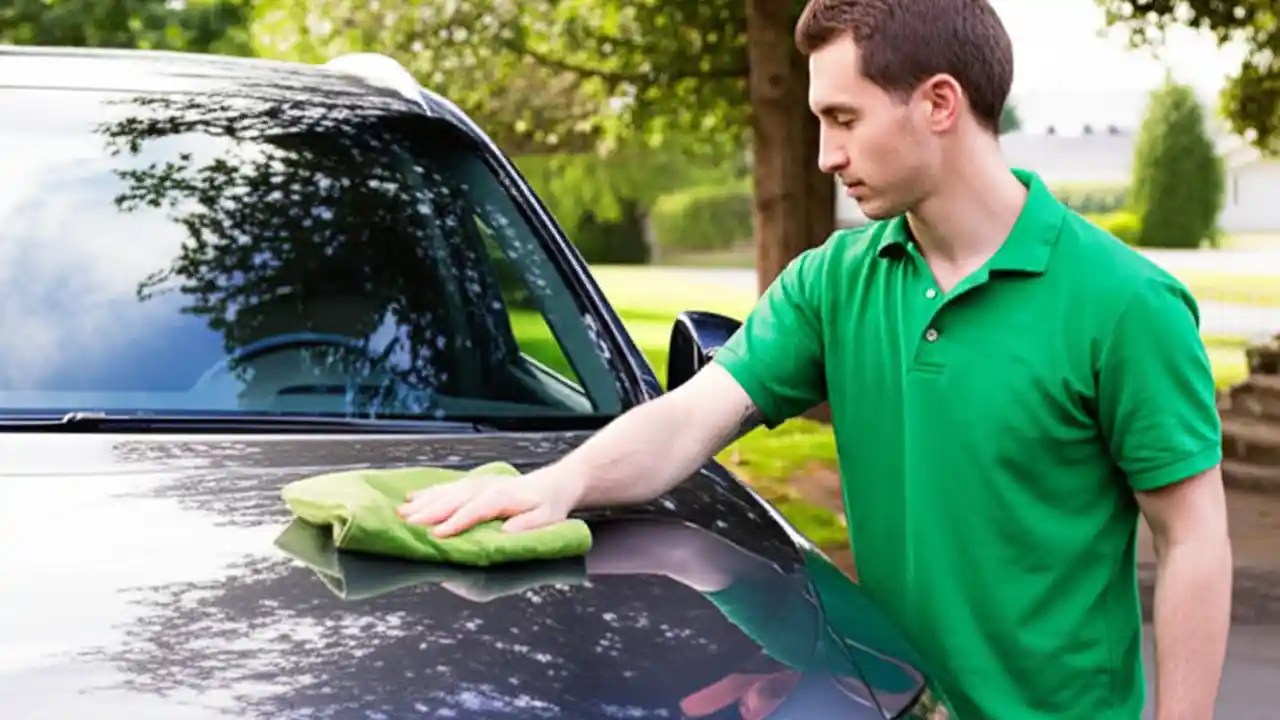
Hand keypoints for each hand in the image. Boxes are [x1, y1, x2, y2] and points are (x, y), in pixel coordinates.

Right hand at [396, 467, 582, 536]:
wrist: (556, 482)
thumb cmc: (550, 505)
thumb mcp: (547, 519)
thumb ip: (526, 525)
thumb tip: (504, 533)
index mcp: (503, 497)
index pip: (475, 510)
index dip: (456, 522)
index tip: (437, 535)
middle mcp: (486, 487)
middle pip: (454, 499)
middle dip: (429, 511)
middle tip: (406, 523)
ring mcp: (479, 483)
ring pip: (447, 491)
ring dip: (423, 502)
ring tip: (402, 512)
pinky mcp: (474, 483)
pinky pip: (448, 486)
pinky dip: (429, 492)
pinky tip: (411, 497)